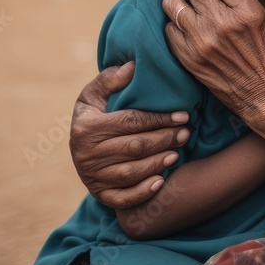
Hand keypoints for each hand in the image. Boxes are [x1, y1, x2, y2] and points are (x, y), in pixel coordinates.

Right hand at [70, 61, 190, 209]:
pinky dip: (142, 192)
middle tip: (186, 133)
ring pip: (131, 172)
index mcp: (87, 127)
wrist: (78, 147)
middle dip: (165, 140)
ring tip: (178, 153)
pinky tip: (161, 181)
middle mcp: (86, 154)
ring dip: (158, 163)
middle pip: (135, 147)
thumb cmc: (93, 114)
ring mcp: (92, 177)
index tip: (183, 115)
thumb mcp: (94, 94)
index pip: (131, 122)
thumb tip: (133, 66)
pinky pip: (122, 198)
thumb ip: (110, 79)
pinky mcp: (99, 194)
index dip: (159, 119)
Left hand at [163, 0, 264, 132]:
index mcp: (248, 11)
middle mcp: (222, 23)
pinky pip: (169, 29)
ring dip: (181, 2)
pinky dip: (177, 27)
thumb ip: (241, 2)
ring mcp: (202, 41)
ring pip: (172, 2)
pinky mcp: (189, 59)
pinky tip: (189, 33)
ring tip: (189, 9)